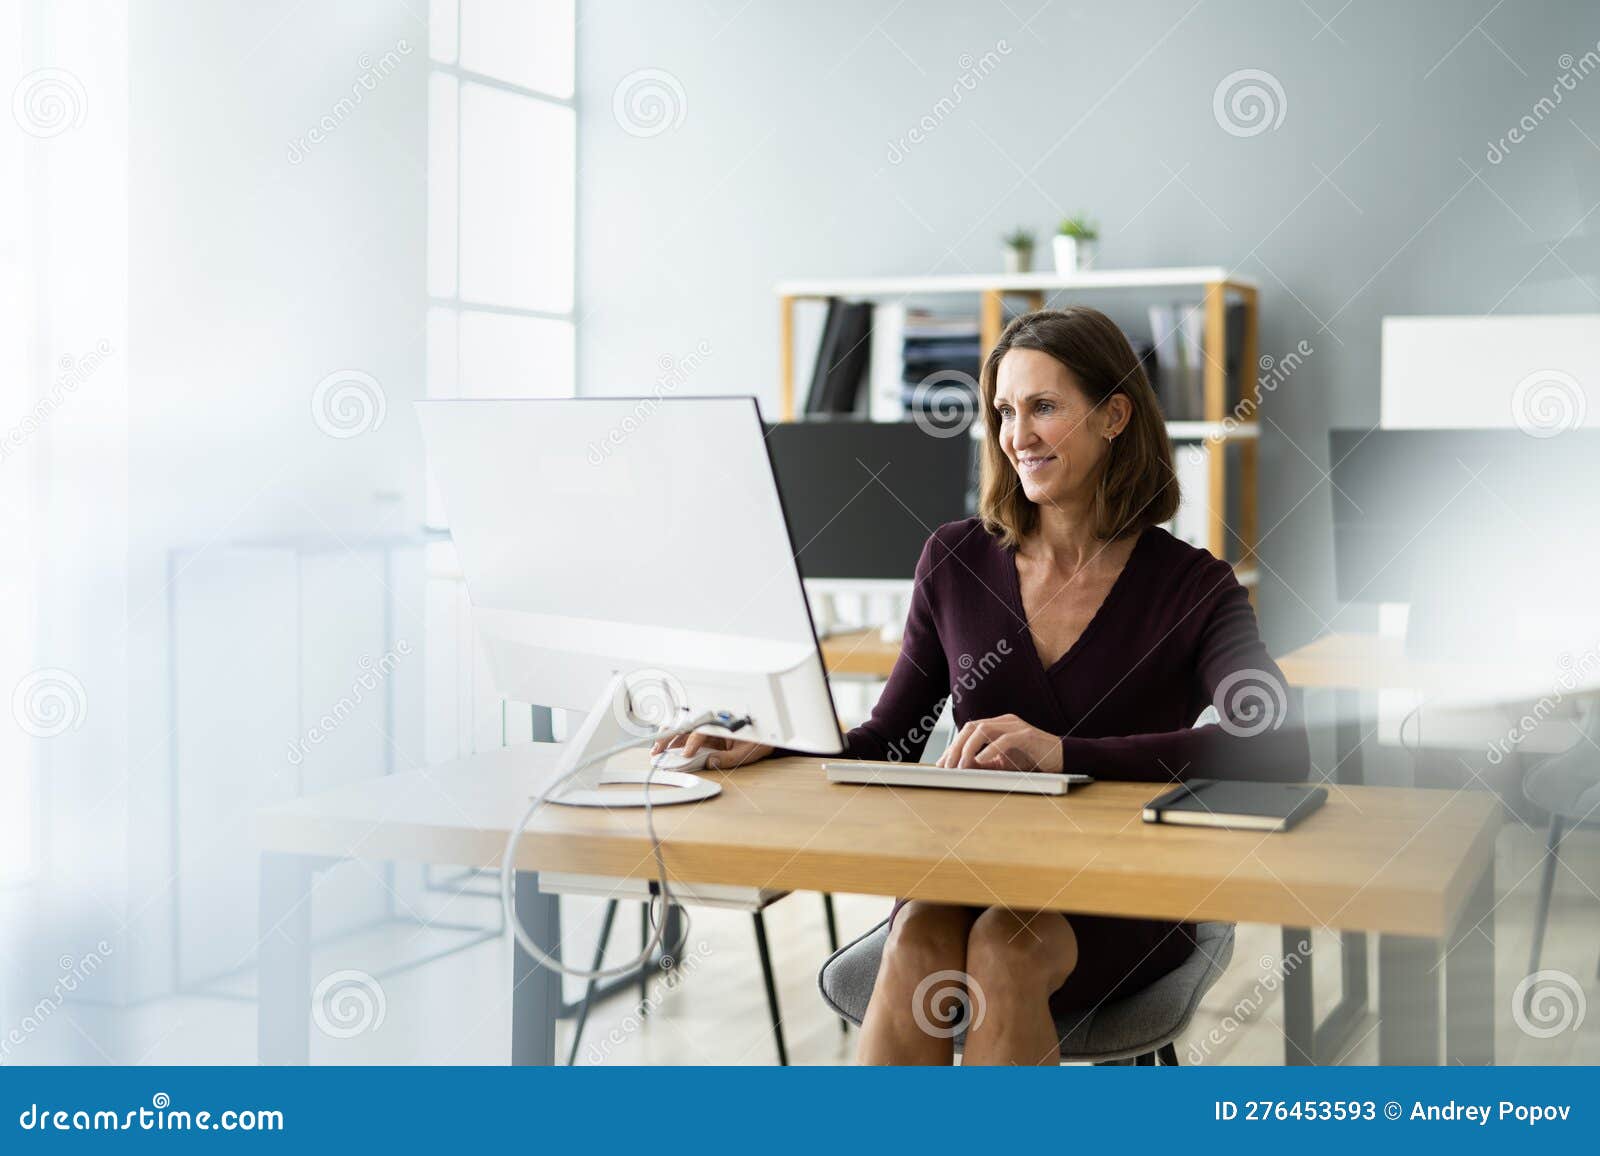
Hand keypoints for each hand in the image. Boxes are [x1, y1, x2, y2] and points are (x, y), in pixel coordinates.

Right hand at [650, 728, 773, 769]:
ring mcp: (708, 725)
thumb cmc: (758, 741)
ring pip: (682, 727)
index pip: (702, 730)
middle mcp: (712, 720)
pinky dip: (674, 738)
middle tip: (658, 750)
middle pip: (686, 725)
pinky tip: (664, 746)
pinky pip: (686, 733)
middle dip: (669, 736)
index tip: (685, 754)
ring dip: (668, 737)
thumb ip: (729, 758)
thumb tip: (710, 762)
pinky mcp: (705, 731)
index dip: (692, 742)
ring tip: (656, 749)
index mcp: (722, 722)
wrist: (768, 735)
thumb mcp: (746, 752)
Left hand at [936, 714, 1063, 772]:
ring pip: (984, 729)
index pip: (968, 731)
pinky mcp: (1028, 735)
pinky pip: (1005, 739)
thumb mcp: (1004, 764)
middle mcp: (1005, 722)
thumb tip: (961, 767)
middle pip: (971, 727)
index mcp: (998, 726)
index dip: (953, 746)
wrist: (1065, 760)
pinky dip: (990, 750)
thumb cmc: (1034, 761)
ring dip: (968, 749)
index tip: (941, 764)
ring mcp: (1017, 726)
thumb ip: (984, 763)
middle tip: (947, 767)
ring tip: (961, 766)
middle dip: (956, 747)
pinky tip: (981, 761)